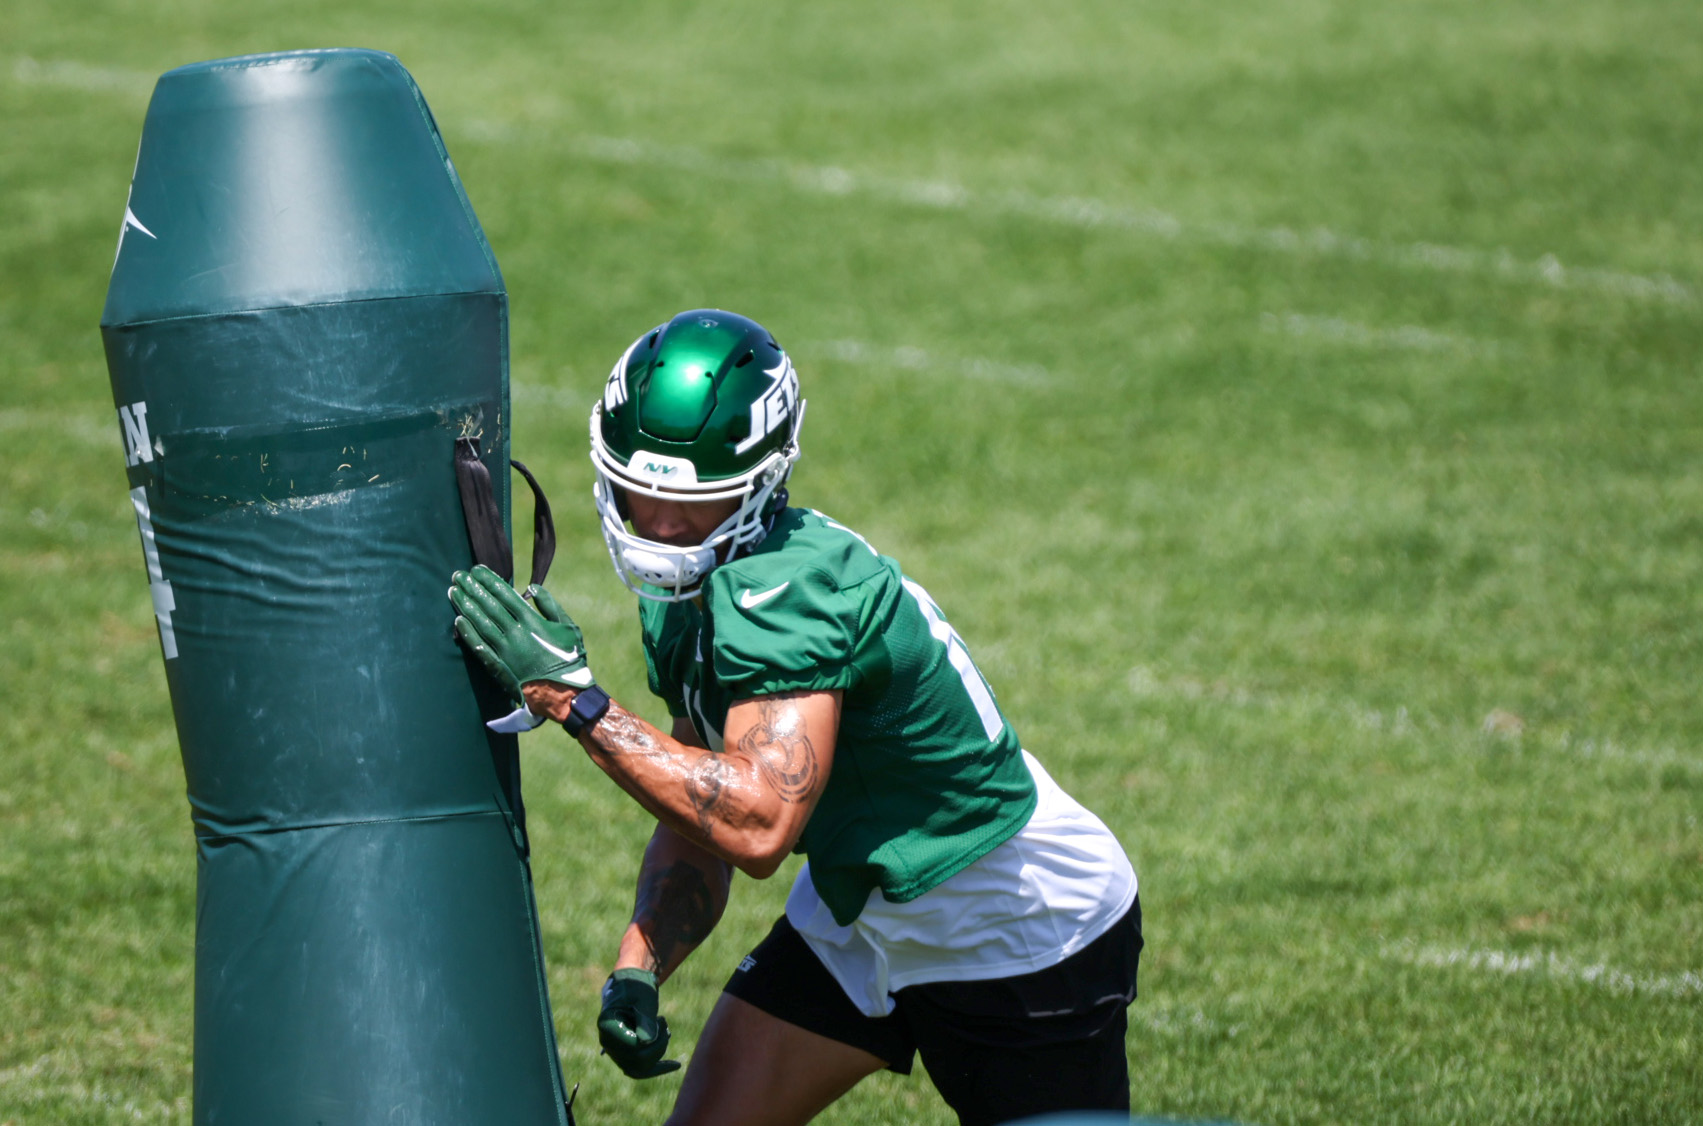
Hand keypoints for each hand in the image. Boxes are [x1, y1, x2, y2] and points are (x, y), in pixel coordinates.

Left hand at [449, 566, 594, 703]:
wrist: (564, 693)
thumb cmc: (570, 657)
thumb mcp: (568, 627)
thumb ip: (550, 605)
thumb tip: (532, 587)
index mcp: (532, 621)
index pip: (506, 595)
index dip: (490, 581)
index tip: (477, 570)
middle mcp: (515, 633)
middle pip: (489, 606)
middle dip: (473, 589)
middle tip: (459, 575)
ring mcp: (505, 650)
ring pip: (481, 623)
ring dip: (466, 606)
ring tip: (454, 591)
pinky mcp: (500, 666)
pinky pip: (480, 647)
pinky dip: (468, 633)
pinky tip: (458, 621)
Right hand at [597, 969, 680, 1078]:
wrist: (632, 983)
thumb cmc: (637, 985)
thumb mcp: (644, 997)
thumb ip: (645, 1018)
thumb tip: (647, 1042)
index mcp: (608, 1026)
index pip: (632, 1048)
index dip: (652, 1041)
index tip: (661, 1020)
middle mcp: (607, 1042)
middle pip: (636, 1061)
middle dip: (658, 1046)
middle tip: (665, 1024)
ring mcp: (615, 1049)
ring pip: (640, 1067)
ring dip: (658, 1053)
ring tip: (666, 1032)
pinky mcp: (625, 1052)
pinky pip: (640, 1068)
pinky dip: (657, 1066)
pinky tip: (676, 1065)